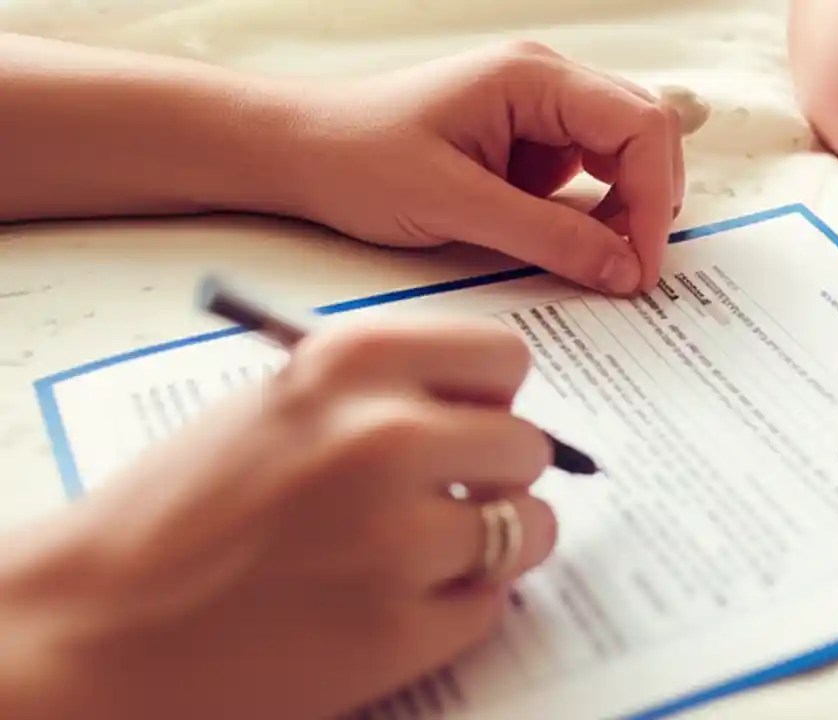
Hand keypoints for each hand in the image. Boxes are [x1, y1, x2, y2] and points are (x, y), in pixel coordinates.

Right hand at [1, 319, 556, 718]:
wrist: (98, 624)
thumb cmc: (176, 509)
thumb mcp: (276, 403)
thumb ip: (379, 390)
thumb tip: (482, 404)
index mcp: (348, 365)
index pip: (500, 357)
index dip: (491, 394)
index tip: (474, 416)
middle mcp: (384, 440)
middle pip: (527, 446)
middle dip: (497, 473)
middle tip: (448, 493)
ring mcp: (397, 541)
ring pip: (528, 529)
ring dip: (493, 542)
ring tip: (426, 551)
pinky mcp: (399, 632)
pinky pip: (490, 603)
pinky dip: (456, 605)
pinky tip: (394, 599)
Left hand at [291, 41, 685, 294]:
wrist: (301, 152)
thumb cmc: (359, 159)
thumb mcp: (454, 205)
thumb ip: (547, 237)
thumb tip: (625, 269)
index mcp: (532, 76)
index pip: (638, 126)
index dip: (653, 198)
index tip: (641, 266)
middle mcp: (546, 82)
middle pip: (644, 133)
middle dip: (649, 202)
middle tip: (631, 269)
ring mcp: (539, 111)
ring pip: (623, 155)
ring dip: (627, 209)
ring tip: (604, 261)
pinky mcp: (528, 143)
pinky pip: (589, 174)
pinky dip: (597, 213)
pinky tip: (576, 247)